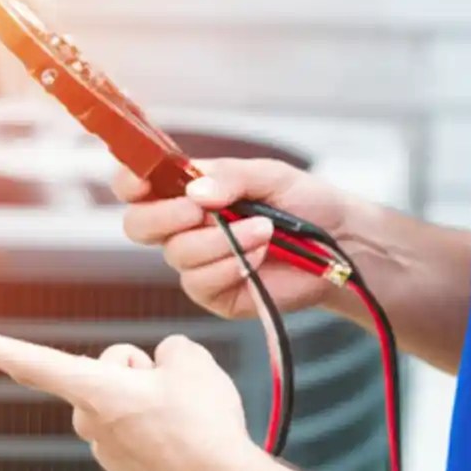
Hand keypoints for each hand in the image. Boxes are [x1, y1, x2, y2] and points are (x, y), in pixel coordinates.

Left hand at [0, 328, 272, 470]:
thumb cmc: (206, 428)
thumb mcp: (194, 363)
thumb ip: (169, 348)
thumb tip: (165, 363)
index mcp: (96, 391)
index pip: (34, 362)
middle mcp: (90, 422)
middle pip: (108, 368)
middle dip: (137, 368)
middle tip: (175, 389)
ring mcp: (107, 449)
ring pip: (124, 399)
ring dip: (151, 398)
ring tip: (187, 419)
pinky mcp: (127, 469)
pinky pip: (139, 428)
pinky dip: (159, 427)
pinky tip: (186, 439)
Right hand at [112, 158, 358, 317]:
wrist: (340, 243)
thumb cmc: (305, 203)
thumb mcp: (269, 175)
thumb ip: (230, 176)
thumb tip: (194, 191)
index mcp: (188, 191)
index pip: (136, 186)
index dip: (129, 182)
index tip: (142, 181)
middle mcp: (184, 228)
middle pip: (138, 225)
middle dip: (166, 215)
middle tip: (200, 209)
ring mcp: (197, 264)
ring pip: (177, 255)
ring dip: (221, 240)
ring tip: (264, 230)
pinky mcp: (215, 295)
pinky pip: (201, 283)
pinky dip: (232, 266)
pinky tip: (260, 257)